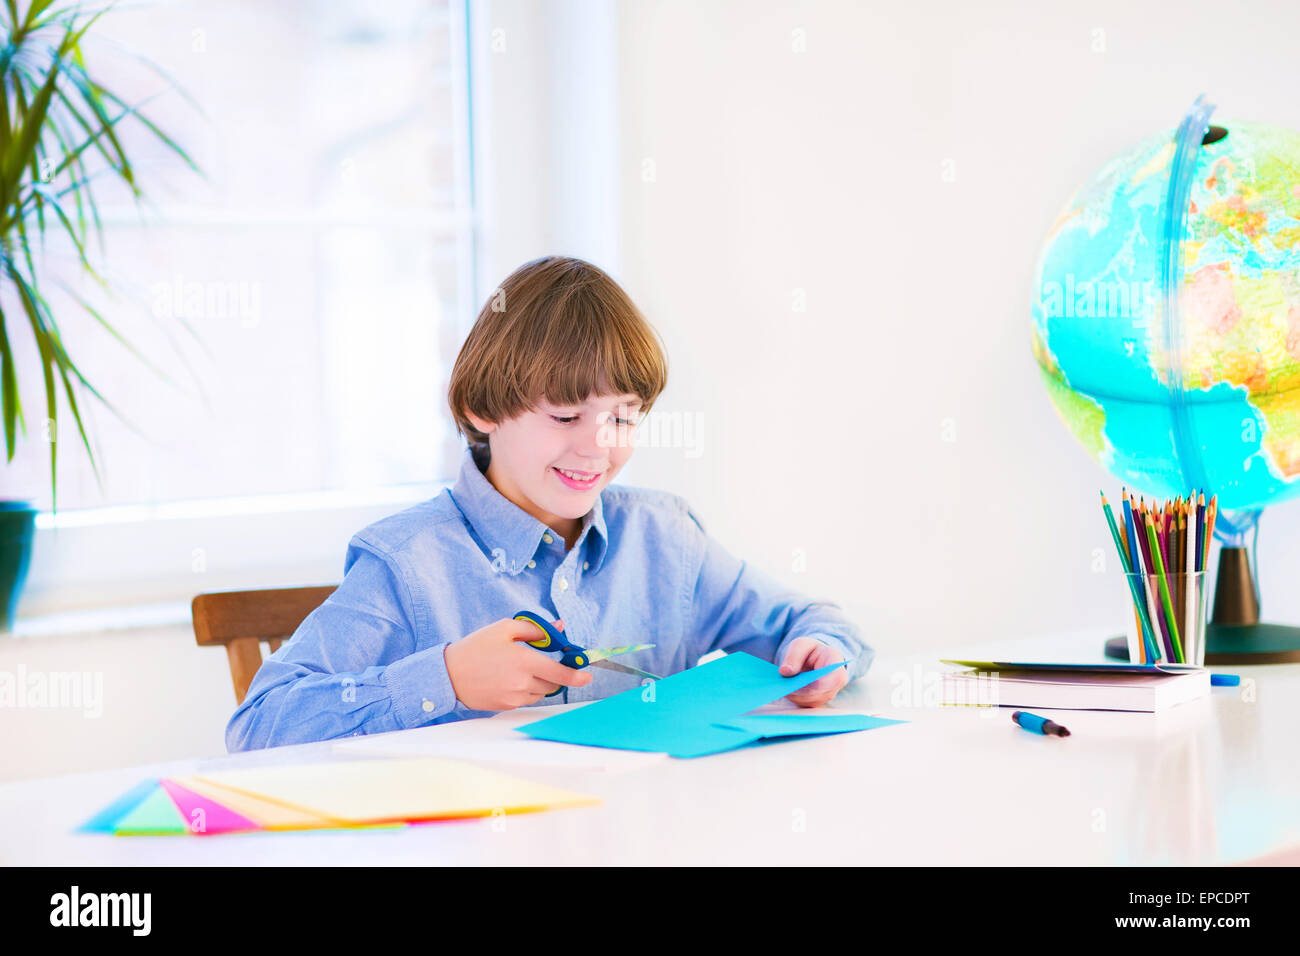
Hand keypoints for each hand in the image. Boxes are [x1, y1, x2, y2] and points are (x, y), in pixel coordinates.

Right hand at [445, 617, 592, 710]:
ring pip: (540, 692)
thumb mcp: (504, 629)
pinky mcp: (506, 706)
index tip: (587, 675)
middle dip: (553, 673)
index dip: (577, 675)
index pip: (560, 673)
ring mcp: (514, 698)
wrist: (448, 674)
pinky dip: (526, 690)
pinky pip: (526, 699)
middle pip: (552, 684)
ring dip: (539, 682)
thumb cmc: (476, 648)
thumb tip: (558, 627)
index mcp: (524, 662)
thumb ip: (535, 629)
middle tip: (540, 662)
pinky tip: (509, 679)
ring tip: (517, 669)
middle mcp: (522, 683)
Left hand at [778, 637, 847, 706]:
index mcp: (836, 662)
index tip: (798, 681)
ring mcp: (827, 694)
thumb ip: (794, 656)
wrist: (814, 658)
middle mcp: (835, 682)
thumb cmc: (809, 650)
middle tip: (781, 684)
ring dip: (793, 694)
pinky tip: (784, 689)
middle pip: (817, 691)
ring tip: (781, 685)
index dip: (817, 683)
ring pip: (808, 699)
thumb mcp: (800, 645)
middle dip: (798, 689)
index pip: (834, 678)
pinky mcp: (816, 702)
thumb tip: (785, 671)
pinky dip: (792, 697)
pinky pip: (803, 703)